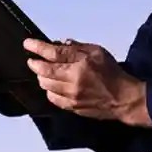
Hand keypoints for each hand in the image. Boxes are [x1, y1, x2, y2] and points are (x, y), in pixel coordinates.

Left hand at [24, 38, 148, 123]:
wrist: (123, 98)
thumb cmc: (112, 73)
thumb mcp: (98, 52)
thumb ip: (78, 47)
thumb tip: (60, 44)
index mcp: (81, 64)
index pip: (53, 53)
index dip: (37, 47)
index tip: (27, 44)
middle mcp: (73, 80)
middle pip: (44, 71)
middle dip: (35, 64)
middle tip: (33, 60)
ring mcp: (71, 95)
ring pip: (45, 85)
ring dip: (41, 77)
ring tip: (44, 72)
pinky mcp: (71, 107)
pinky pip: (52, 98)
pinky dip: (49, 90)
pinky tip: (52, 86)